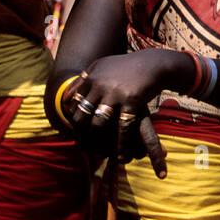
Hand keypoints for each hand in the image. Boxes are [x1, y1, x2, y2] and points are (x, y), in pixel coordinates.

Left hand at [66, 49, 184, 176]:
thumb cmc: (126, 67)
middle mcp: (100, 86)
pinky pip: (123, 127)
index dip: (74, 119)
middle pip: (82, 116)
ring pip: (98, 124)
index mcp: (91, 78)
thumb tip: (66, 97)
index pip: (74, 104)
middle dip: (81, 133)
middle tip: (84, 146)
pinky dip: (122, 143)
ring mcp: (115, 94)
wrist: (153, 64)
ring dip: (98, 141)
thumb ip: (83, 80)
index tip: (77, 131)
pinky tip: (122, 155)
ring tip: (99, 153)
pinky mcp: (131, 101)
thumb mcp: (101, 67)